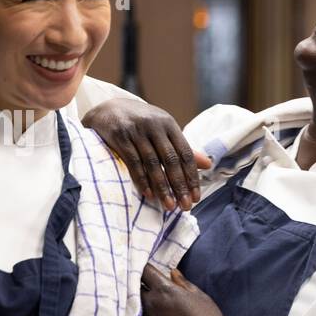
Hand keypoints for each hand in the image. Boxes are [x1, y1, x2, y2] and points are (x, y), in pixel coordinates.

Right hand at [82, 98, 211, 211]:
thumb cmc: (140, 124)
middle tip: (186, 206)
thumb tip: (208, 165)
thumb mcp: (162, 131)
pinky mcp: (119, 135)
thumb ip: (182, 148)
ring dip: (162, 187)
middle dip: (180, 185)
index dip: (192, 177)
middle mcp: (154, 125)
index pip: (185, 153)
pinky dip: (142, 180)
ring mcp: (136, 130)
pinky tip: (149, 194)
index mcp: (168, 124)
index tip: (196, 197)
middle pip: (171, 159)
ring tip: (169, 205)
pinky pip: (133, 162)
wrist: (107, 108)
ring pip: (153, 163)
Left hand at [139, 264, 227, 315]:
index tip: (147, 272)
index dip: (145, 269)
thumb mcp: (200, 297)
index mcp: (164, 290)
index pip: (145, 271)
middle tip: (142, 287)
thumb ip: (183, 283)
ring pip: (130, 307)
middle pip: (133, 288)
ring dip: (134, 303)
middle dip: (136, 285)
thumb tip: (172, 272)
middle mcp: (150, 304)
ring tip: (141, 304)